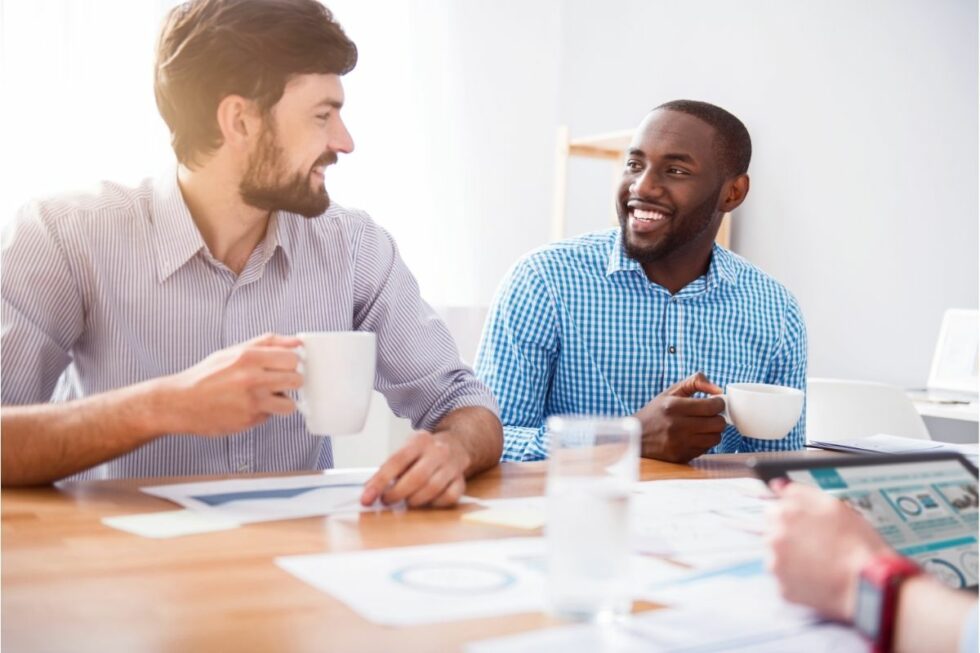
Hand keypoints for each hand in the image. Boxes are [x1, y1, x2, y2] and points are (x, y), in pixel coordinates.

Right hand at [158, 333, 302, 435]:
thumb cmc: (207, 375)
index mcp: (249, 357)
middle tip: (278, 382)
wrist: (180, 403)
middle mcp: (253, 379)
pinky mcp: (249, 420)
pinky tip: (248, 407)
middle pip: (296, 380)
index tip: (285, 366)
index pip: (292, 358)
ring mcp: (252, 402)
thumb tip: (296, 342)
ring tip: (267, 397)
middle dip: (291, 381)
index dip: (291, 363)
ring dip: (282, 401)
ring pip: (289, 404)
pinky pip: (270, 416)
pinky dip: (264, 412)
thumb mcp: (234, 351)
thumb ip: (267, 343)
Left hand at [360, 431, 470, 507]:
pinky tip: (427, 501)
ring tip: (407, 500)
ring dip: (415, 500)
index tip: (367, 497)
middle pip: (416, 477)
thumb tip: (369, 489)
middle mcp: (437, 451)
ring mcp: (452, 465)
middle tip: (387, 501)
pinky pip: (449, 497)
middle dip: (397, 494)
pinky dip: (435, 503)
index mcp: (419, 441)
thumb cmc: (426, 451)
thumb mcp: (405, 451)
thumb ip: (387, 469)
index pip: (396, 462)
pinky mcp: (461, 479)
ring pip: (432, 489)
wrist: (457, 444)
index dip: (379, 482)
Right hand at [634, 372, 726, 462]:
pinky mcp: (681, 456)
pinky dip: (703, 442)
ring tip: (702, 426)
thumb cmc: (656, 412)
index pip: (712, 406)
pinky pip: (706, 449)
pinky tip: (693, 436)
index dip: (718, 403)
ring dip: (712, 431)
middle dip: (717, 417)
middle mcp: (676, 426)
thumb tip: (718, 389)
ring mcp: (679, 444)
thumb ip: (695, 382)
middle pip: (718, 423)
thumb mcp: (671, 391)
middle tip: (710, 415)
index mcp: (674, 406)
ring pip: (715, 438)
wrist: (637, 437)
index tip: (715, 402)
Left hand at [766, 481, 891, 621]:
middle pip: (773, 534)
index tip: (807, 527)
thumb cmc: (856, 543)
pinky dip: (798, 580)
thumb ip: (799, 492)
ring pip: (778, 558)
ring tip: (821, 563)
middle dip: (790, 538)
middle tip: (818, 546)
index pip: (774, 511)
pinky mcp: (783, 589)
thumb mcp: (833, 506)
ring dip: (792, 559)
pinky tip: (819, 577)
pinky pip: (787, 581)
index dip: (793, 518)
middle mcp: (773, 539)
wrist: (868, 583)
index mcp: (783, 515)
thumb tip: (777, 486)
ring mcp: (776, 566)